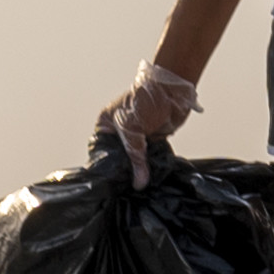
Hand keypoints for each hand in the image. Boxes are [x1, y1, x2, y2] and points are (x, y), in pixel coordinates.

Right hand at [102, 60, 200, 187]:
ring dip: (140, 169)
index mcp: (106, 124)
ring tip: (141, 180)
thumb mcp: (131, 128)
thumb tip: (138, 180)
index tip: (113, 180)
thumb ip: (134, 155)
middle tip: (129, 182)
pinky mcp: (152, 140)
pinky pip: (149, 158)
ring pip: (135, 160)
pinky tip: (151, 173)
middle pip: (119, 158)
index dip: (107, 165)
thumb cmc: (146, 98)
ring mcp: (137, 136)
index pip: (101, 151)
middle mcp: (120, 132)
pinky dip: (151, 165)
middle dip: (126, 169)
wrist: (172, 91)